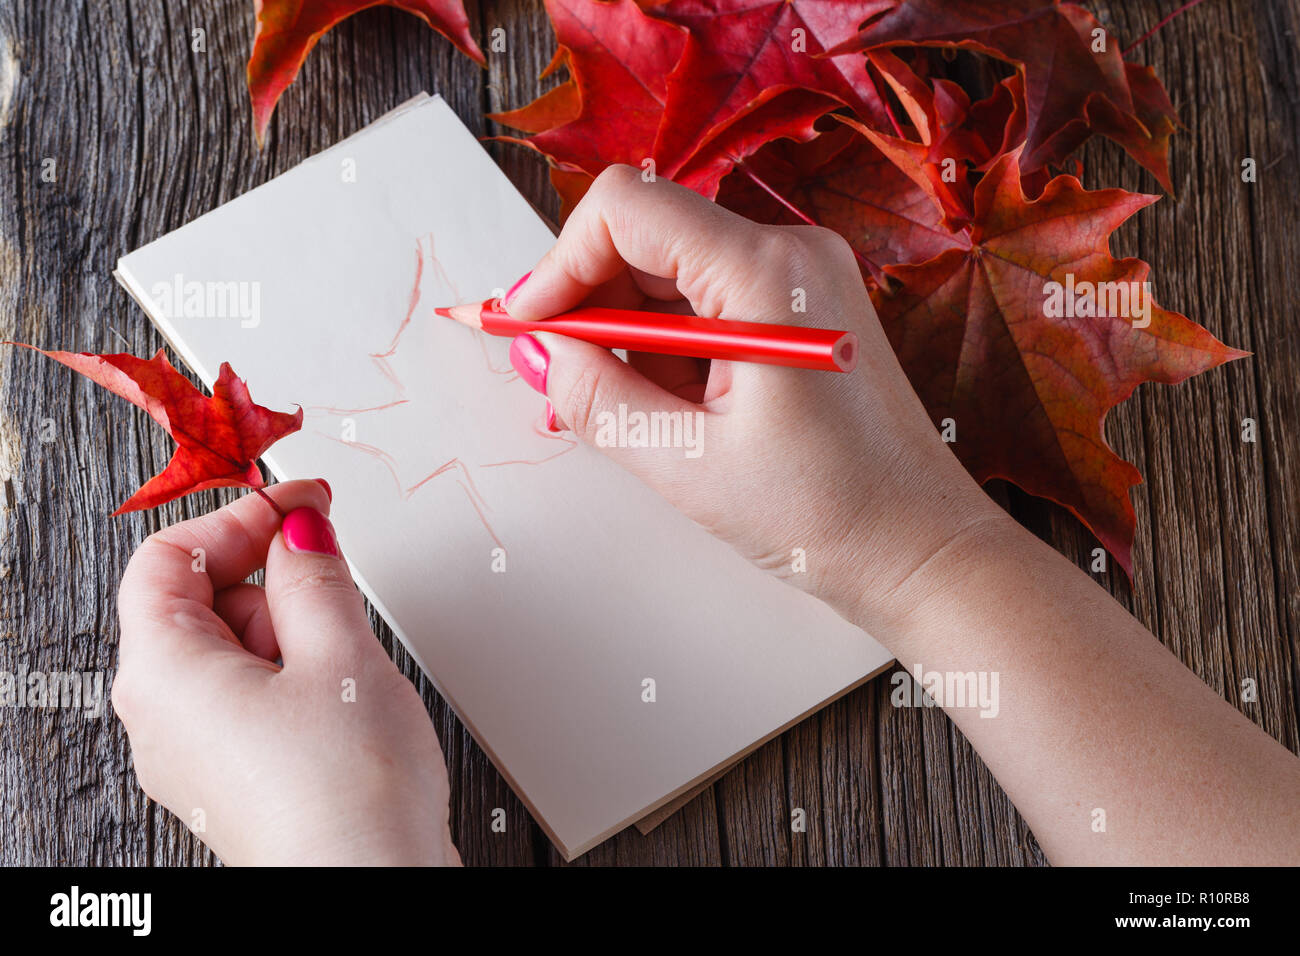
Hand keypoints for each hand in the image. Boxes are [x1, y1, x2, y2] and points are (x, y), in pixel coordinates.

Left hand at [112, 479, 458, 865]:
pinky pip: (250, 696)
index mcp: (164, 673)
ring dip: (291, 627)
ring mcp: (197, 751)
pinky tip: (343, 691)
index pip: (170, 557)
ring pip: (233, 650)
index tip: (298, 500)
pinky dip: (295, 672)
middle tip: (333, 570)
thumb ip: (315, 575)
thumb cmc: (345, 797)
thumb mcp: (340, 654)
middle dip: (270, 575)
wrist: (372, 892)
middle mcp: (163, 716)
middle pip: (201, 602)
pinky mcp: (235, 775)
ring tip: (349, 654)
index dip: (238, 516)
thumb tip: (299, 529)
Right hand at [504, 166, 1005, 628]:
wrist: (920, 550)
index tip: (530, 326)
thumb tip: (538, 350)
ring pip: (675, 273)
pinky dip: (673, 347)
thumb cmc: (828, 515)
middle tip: (564, 379)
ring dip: (632, 334)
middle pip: (649, 235)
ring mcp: (804, 279)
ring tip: (639, 415)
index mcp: (766, 272)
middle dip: (592, 303)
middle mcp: (792, 253)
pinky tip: (677, 410)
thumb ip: (596, 397)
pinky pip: (711, 302)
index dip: (561, 262)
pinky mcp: (805, 310)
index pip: (627, 208)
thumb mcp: (687, 464)